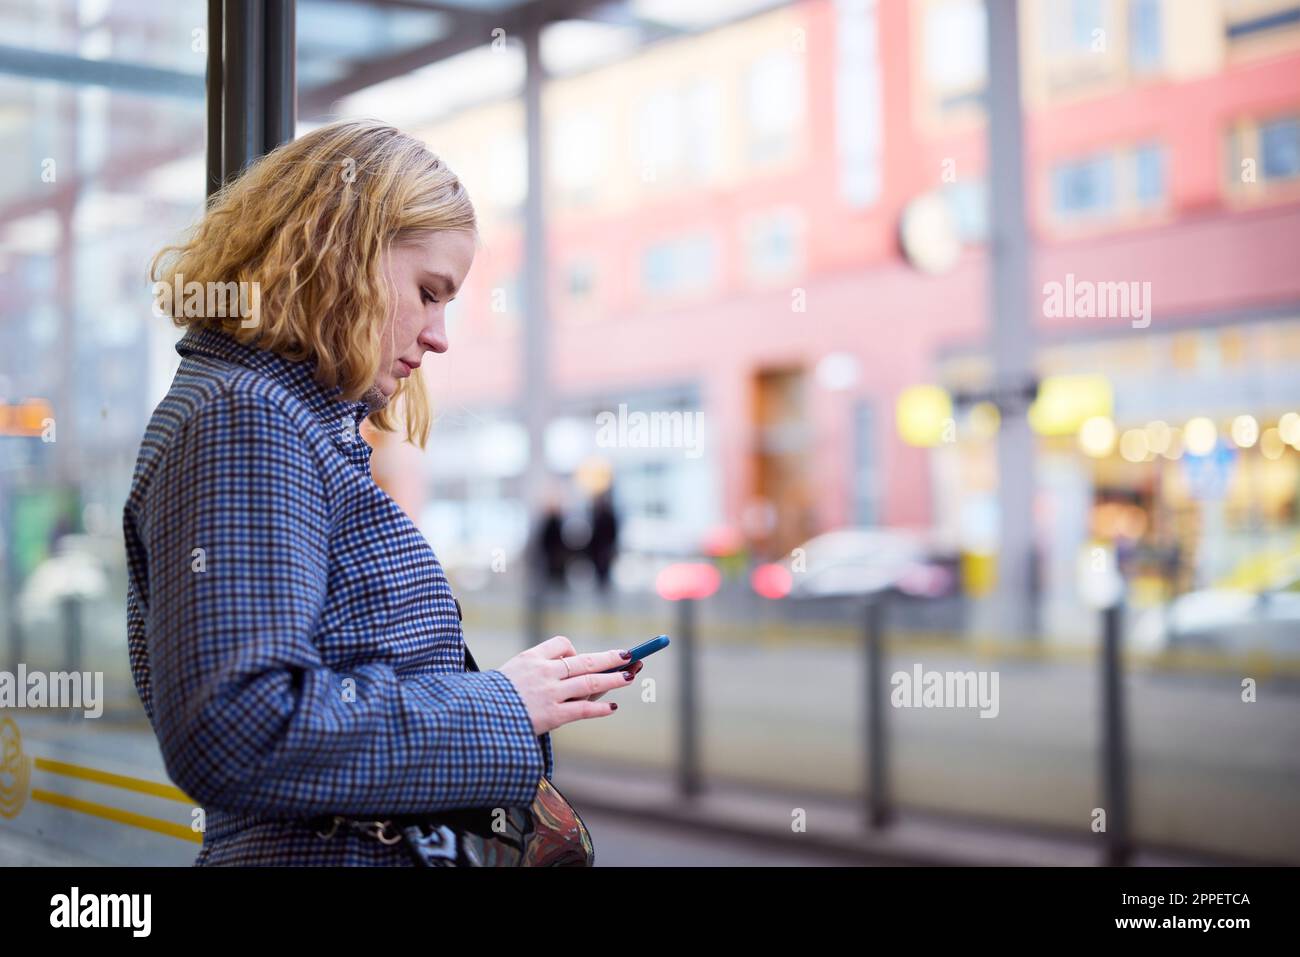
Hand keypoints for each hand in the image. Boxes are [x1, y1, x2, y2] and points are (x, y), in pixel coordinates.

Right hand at [496, 636, 634, 735]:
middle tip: (628, 655)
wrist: (476, 717)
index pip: (562, 645)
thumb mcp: (509, 674)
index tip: (579, 658)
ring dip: (613, 678)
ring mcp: (550, 693)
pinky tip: (612, 707)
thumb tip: (563, 671)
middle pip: (585, 661)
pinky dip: (599, 708)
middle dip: (609, 658)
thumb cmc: (490, 699)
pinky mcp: (552, 715)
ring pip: (589, 681)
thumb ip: (532, 671)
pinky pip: (582, 709)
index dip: (574, 651)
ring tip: (630, 676)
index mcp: (531, 658)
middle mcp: (544, 672)